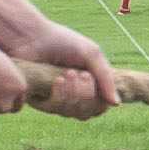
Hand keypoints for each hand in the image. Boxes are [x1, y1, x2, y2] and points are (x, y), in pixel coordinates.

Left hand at [6, 20, 121, 114]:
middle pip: (86, 113)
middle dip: (86, 94)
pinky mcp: (38, 100)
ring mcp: (54, 99)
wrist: (32, 36)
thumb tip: (115, 104)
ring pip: (71, 112)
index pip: (98, 107)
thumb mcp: (92, 55)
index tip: (91, 78)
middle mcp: (70, 95)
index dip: (99, 99)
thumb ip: (106, 79)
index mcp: (85, 84)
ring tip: (67, 73)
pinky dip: (61, 95)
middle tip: (79, 74)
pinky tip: (58, 79)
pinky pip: (54, 109)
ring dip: (74, 92)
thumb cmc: (61, 41)